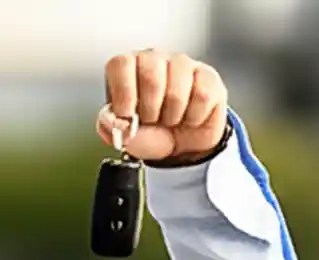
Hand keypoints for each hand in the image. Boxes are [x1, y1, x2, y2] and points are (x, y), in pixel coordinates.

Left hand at [96, 50, 228, 162]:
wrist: (180, 142)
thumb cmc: (148, 130)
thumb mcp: (123, 132)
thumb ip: (110, 126)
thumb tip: (115, 121)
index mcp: (127, 67)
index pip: (121, 64)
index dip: (123, 92)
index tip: (126, 114)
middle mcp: (154, 58)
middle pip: (150, 78)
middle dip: (149, 110)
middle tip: (151, 119)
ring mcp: (184, 63)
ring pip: (177, 91)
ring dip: (171, 116)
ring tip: (170, 119)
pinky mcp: (208, 75)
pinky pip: (202, 97)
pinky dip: (193, 118)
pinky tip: (189, 117)